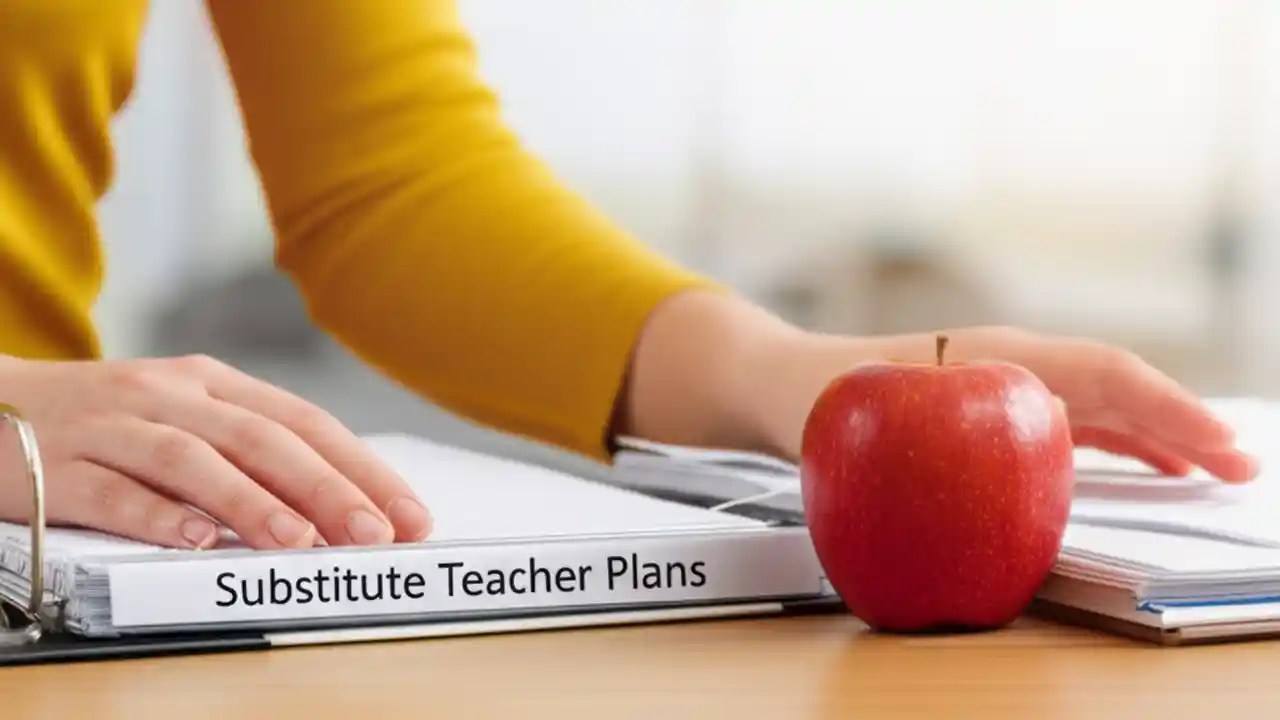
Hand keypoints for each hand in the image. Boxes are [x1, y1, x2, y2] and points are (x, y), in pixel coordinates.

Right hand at [0, 354, 432, 548]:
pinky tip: (198, 542)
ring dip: (252, 502)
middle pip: (261, 438)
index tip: (409, 513)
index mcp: (211, 382)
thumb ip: (250, 451)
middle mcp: (168, 395)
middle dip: (327, 487)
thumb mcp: (184, 418)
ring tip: (300, 542)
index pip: (304, 421)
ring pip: (193, 460)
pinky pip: (112, 492)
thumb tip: (338, 504)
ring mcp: (111, 426)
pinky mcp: (55, 466)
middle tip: (376, 534)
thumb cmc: (105, 424)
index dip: (361, 467)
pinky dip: (158, 516)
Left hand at [620, 291, 1256, 482]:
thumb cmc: (813, 396)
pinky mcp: (992, 409)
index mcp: (988, 356)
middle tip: (1239, 466)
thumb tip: (995, 464)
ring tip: (1214, 467)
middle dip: (1180, 423)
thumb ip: (923, 437)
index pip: (1098, 372)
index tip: (1211, 441)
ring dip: (1159, 433)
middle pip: (1113, 387)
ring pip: (1101, 403)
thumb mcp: (860, 418)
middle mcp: (1005, 365)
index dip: (1162, 407)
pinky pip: (1075, 421)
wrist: (779, 384)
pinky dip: (1119, 441)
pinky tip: (1146, 465)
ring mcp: (1002, 385)